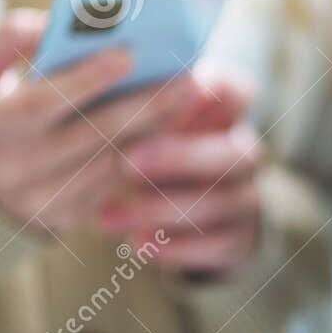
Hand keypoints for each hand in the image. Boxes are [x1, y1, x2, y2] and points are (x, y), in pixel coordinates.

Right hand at [0, 10, 199, 232]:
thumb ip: (2, 41)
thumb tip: (48, 22)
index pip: (42, 101)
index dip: (86, 79)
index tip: (129, 54)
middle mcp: (14, 169)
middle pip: (93, 135)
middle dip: (146, 105)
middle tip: (189, 78)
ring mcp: (41, 200)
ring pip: (113, 162)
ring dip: (157, 130)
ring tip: (190, 97)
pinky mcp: (66, 217)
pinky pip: (116, 184)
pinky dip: (148, 153)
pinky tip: (174, 125)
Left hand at [99, 64, 261, 275]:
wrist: (179, 213)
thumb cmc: (147, 154)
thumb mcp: (140, 125)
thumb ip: (130, 106)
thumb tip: (85, 86)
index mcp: (224, 115)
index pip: (238, 93)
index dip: (213, 91)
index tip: (175, 90)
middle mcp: (244, 153)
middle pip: (234, 151)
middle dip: (179, 157)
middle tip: (123, 163)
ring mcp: (247, 198)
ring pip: (223, 202)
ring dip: (161, 210)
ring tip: (106, 218)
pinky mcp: (240, 239)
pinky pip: (220, 245)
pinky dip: (178, 247)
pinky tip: (138, 243)